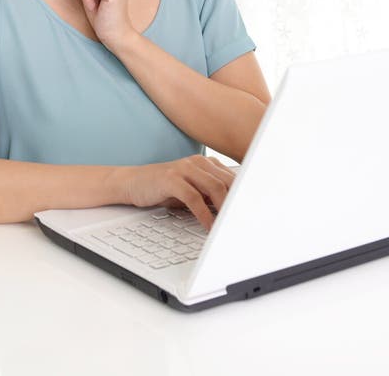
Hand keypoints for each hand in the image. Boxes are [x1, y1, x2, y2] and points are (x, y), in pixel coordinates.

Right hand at [121, 155, 238, 231]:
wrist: (132, 182)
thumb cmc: (165, 188)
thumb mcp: (192, 191)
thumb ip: (212, 196)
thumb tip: (235, 213)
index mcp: (207, 163)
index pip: (234, 179)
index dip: (246, 196)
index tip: (256, 213)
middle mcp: (198, 162)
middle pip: (229, 182)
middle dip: (239, 204)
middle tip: (247, 224)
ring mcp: (184, 169)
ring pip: (215, 187)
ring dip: (225, 210)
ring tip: (231, 227)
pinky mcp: (171, 179)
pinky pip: (194, 197)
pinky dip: (204, 214)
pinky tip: (209, 227)